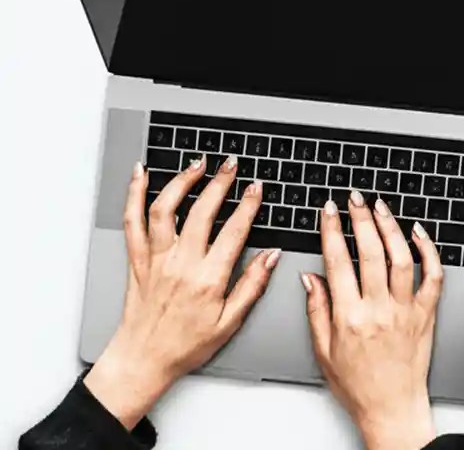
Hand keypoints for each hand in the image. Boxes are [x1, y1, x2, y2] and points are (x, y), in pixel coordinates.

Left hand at [84, 156, 280, 427]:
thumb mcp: (230, 322)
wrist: (143, 360)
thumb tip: (271, 257)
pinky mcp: (136, 260)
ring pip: (164, 209)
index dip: (248, 205)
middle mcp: (179, 264)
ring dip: (181, 181)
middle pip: (201, 212)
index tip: (257, 188)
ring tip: (197, 164)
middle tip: (231, 166)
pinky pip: (132, 221)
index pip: (233, 231)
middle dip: (219, 183)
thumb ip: (252, 285)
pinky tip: (141, 174)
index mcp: (207, 279)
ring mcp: (155, 259)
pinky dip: (134, 194)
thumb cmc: (185, 345)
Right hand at [302, 191, 443, 449]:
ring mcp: (406, 309)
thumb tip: (310, 277)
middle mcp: (379, 309)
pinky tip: (418, 233)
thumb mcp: (323, 350)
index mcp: (349, 316)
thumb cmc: (357, 384)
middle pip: (371, 251)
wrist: (392, 407)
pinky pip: (433, 276)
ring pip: (402, 257)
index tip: (328, 210)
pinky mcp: (427, 314)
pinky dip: (428, 251)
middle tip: (354, 198)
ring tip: (380, 207)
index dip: (331, 229)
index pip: (338, 260)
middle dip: (361, 218)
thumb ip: (317, 310)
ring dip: (390, 227)